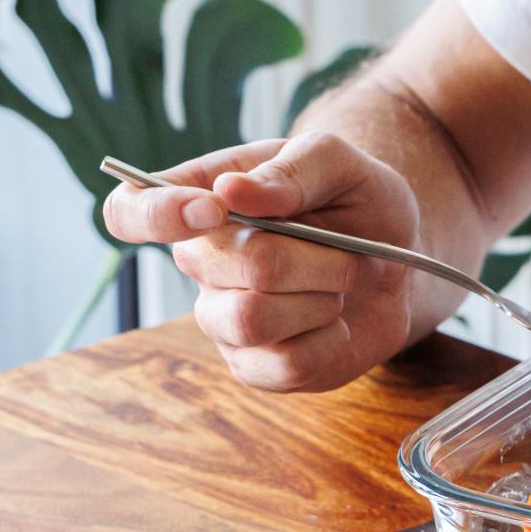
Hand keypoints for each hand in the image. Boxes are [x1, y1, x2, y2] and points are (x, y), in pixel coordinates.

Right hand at [103, 134, 420, 392]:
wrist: (401, 265)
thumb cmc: (358, 205)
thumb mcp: (343, 164)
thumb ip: (293, 167)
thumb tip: (230, 191)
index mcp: (202, 199)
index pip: (129, 209)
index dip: (156, 213)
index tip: (214, 208)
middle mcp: (201, 262)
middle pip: (219, 263)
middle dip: (305, 255)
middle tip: (348, 251)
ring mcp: (222, 318)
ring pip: (250, 317)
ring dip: (320, 296)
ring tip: (343, 282)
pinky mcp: (255, 367)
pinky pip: (284, 364)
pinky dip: (332, 339)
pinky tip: (339, 323)